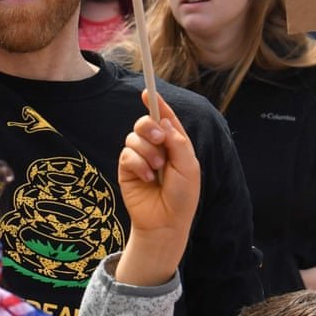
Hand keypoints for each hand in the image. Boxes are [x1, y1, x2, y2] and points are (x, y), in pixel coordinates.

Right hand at [115, 91, 199, 286]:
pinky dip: (138, 163)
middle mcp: (156, 148)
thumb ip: (177, 141)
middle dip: (149, 126)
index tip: (147, 92)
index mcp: (175, 144)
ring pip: (134, 136)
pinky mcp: (127, 168)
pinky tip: (146, 178)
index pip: (166, 119)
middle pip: (145, 123)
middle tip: (158, 139)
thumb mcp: (188, 166)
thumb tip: (161, 122)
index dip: (158, 105)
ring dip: (147, 152)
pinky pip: (127, 153)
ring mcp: (140, 157)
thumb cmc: (182, 197)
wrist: (165, 222)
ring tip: (157, 170)